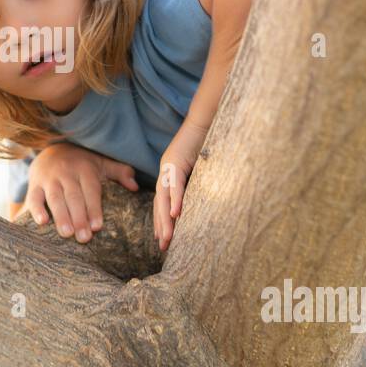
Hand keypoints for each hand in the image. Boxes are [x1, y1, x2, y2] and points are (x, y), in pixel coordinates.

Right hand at [24, 143, 139, 242]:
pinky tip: (41, 222)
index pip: (90, 190)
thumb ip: (119, 172)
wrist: (51, 149)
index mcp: (85, 169)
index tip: (97, 227)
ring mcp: (49, 178)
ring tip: (66, 233)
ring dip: (61, 216)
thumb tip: (135, 187)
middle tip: (83, 238)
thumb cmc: (81, 162)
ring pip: (54, 198)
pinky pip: (33, 196)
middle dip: (79, 217)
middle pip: (73, 196)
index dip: (94, 208)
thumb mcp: (101, 162)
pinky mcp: (34, 184)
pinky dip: (36, 209)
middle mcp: (66, 173)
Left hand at [155, 120, 208, 253]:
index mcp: (169, 174)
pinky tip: (176, 214)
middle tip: (163, 246)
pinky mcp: (176, 161)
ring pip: (165, 198)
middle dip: (161, 226)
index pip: (163, 202)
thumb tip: (203, 201)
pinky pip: (176, 184)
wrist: (204, 119)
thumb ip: (196, 183)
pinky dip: (176, 200)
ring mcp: (168, 166)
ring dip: (165, 219)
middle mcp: (165, 172)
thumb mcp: (200, 168)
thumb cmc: (205, 142)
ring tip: (166, 238)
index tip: (163, 239)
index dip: (162, 221)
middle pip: (160, 203)